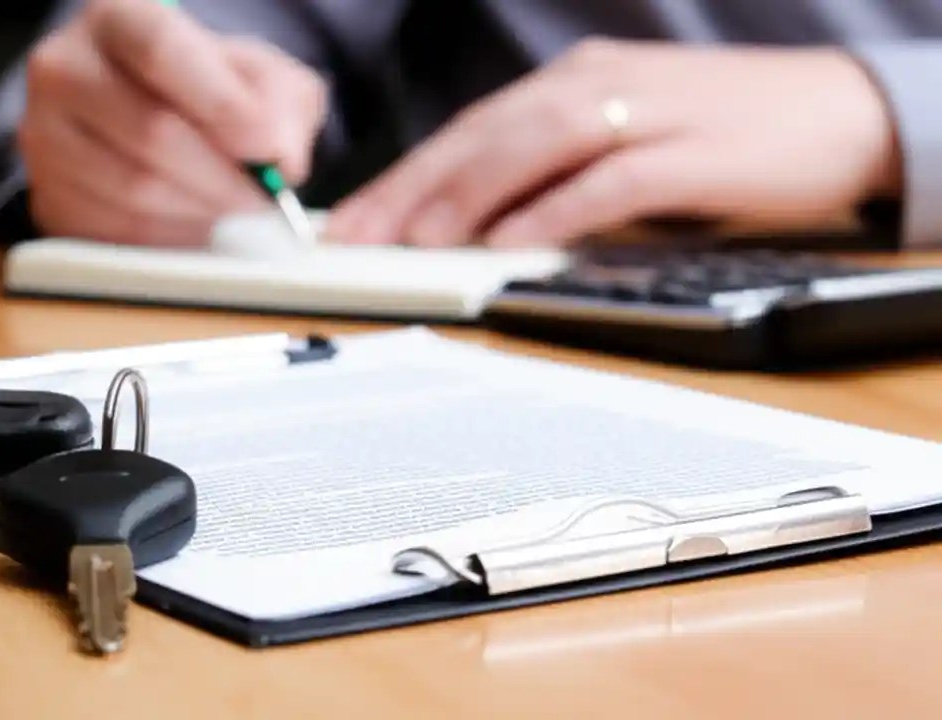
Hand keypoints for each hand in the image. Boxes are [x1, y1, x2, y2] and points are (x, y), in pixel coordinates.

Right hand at [20, 0, 326, 244]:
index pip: (162, 53)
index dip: (224, 107)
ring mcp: (44, 135)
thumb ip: (281, 104)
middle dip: (222, 176)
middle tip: (264, 199)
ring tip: (234, 211)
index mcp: (116, 17)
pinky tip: (197, 223)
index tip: (269, 148)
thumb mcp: (256, 74)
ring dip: (202, 212)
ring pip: (135, 189)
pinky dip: (172, 238)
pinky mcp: (46, 195)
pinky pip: (117, 231)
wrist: (145, 115)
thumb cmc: (203, 89)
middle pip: (151, 132)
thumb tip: (282, 160)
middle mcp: (63, 67)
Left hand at [328, 40, 900, 247]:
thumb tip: (479, 217)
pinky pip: (608, 183)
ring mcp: (645, 115)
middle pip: (486, 135)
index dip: (407, 174)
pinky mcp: (690, 153)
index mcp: (576, 81)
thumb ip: (556, 167)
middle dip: (414, 187)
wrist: (841, 112)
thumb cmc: (723, 129)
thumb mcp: (624, 135)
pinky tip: (510, 240)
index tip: (355, 217)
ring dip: (468, 194)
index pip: (472, 129)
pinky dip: (554, 210)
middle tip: (359, 235)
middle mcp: (598, 86)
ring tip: (416, 238)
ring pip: (534, 148)